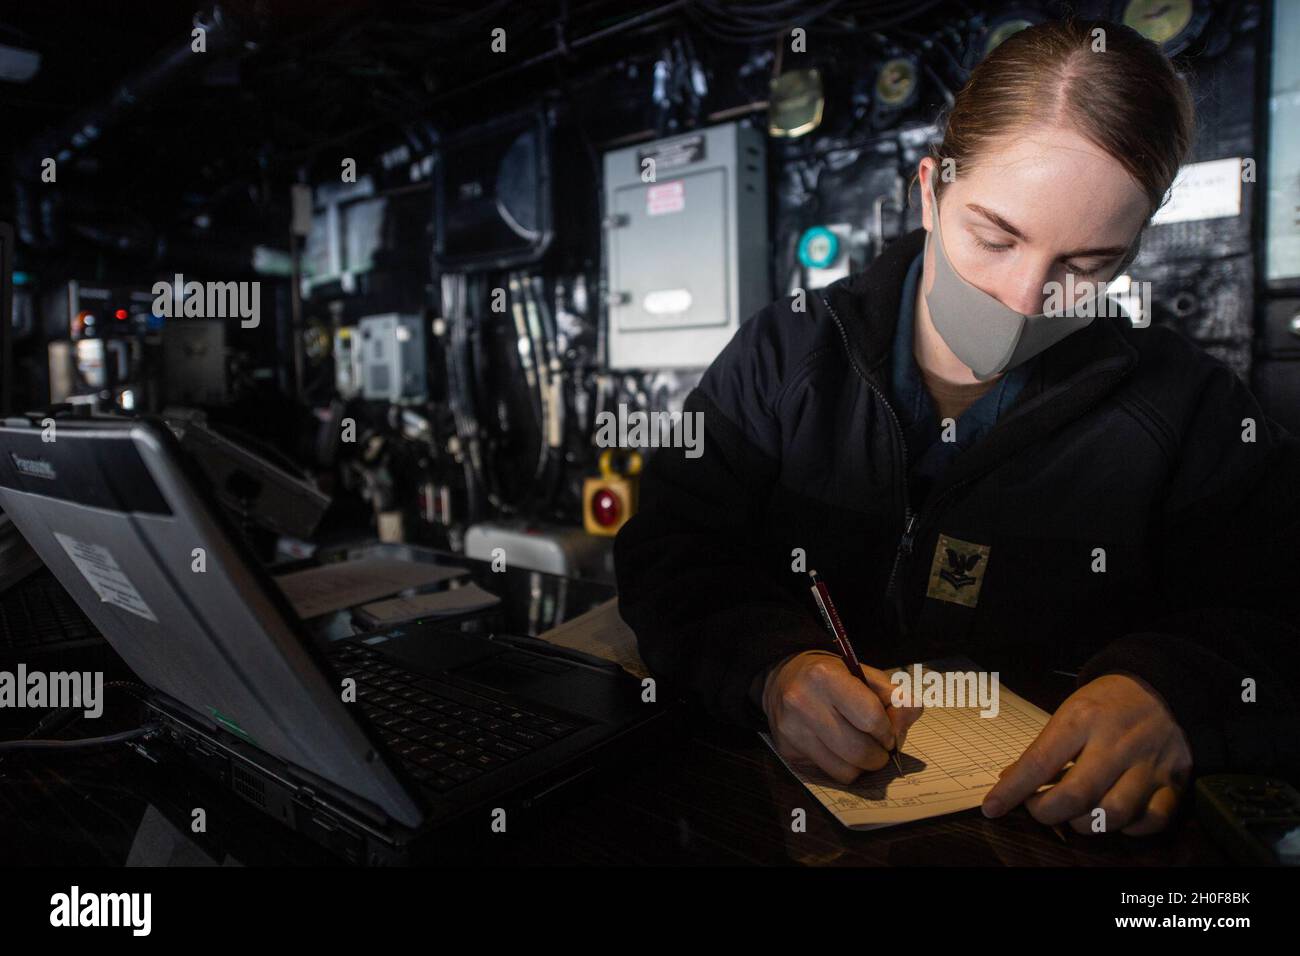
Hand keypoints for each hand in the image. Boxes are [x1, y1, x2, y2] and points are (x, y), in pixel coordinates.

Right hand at [761, 651, 923, 783]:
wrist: (784, 677)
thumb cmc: (834, 676)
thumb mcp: (866, 675)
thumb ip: (895, 697)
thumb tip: (908, 721)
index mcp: (825, 676)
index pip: (870, 718)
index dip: (888, 731)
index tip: (888, 732)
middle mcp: (802, 702)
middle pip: (859, 751)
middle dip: (880, 756)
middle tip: (881, 748)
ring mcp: (791, 729)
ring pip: (845, 770)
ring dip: (863, 766)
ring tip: (862, 749)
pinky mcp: (787, 750)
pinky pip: (829, 774)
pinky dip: (843, 767)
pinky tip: (840, 750)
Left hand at [982, 672, 1192, 834]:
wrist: (1162, 687)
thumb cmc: (1106, 704)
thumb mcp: (1069, 712)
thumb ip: (1045, 749)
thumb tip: (1010, 782)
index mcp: (1083, 718)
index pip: (1040, 761)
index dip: (1013, 791)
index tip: (992, 807)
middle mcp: (1116, 742)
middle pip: (1077, 794)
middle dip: (1048, 813)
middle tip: (1039, 810)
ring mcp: (1148, 763)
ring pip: (1114, 813)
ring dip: (1086, 824)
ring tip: (1075, 816)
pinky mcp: (1175, 780)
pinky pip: (1152, 819)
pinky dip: (1130, 828)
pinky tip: (1115, 819)